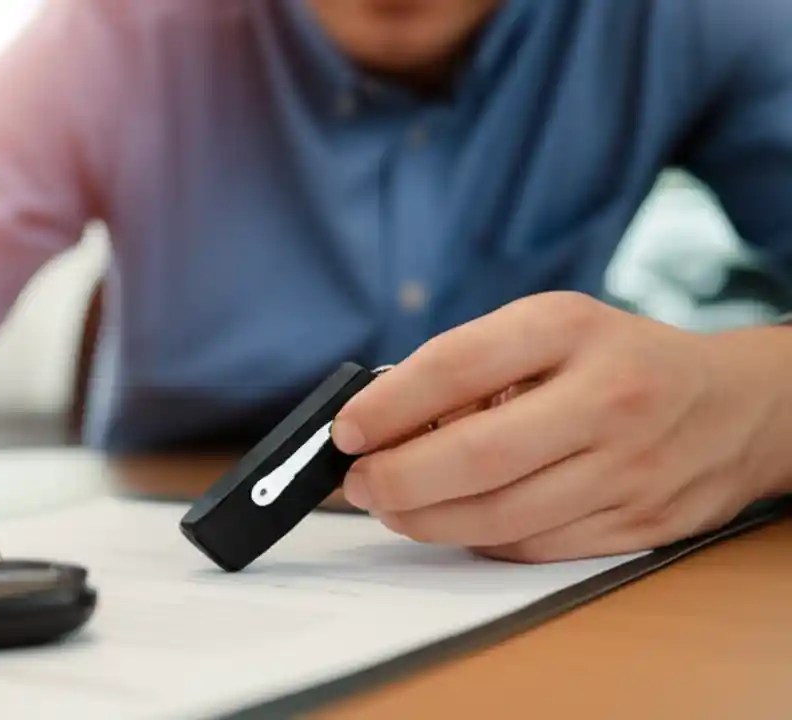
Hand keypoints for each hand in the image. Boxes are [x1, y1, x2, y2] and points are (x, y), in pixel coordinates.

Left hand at [332, 292, 791, 561]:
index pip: (457, 364)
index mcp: (570, 329)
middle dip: (396, 480)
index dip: (388, 405)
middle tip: (358, 483)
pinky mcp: (636, 523)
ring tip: (392, 505)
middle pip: (475, 457)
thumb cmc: (617, 361)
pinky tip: (454, 520)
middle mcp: (605, 397)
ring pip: (499, 517)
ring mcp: (626, 467)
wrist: (737, 406)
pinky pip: (532, 547)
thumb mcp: (548, 331)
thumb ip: (469, 367)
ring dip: (425, 520)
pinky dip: (478, 539)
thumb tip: (379, 420)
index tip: (347, 431)